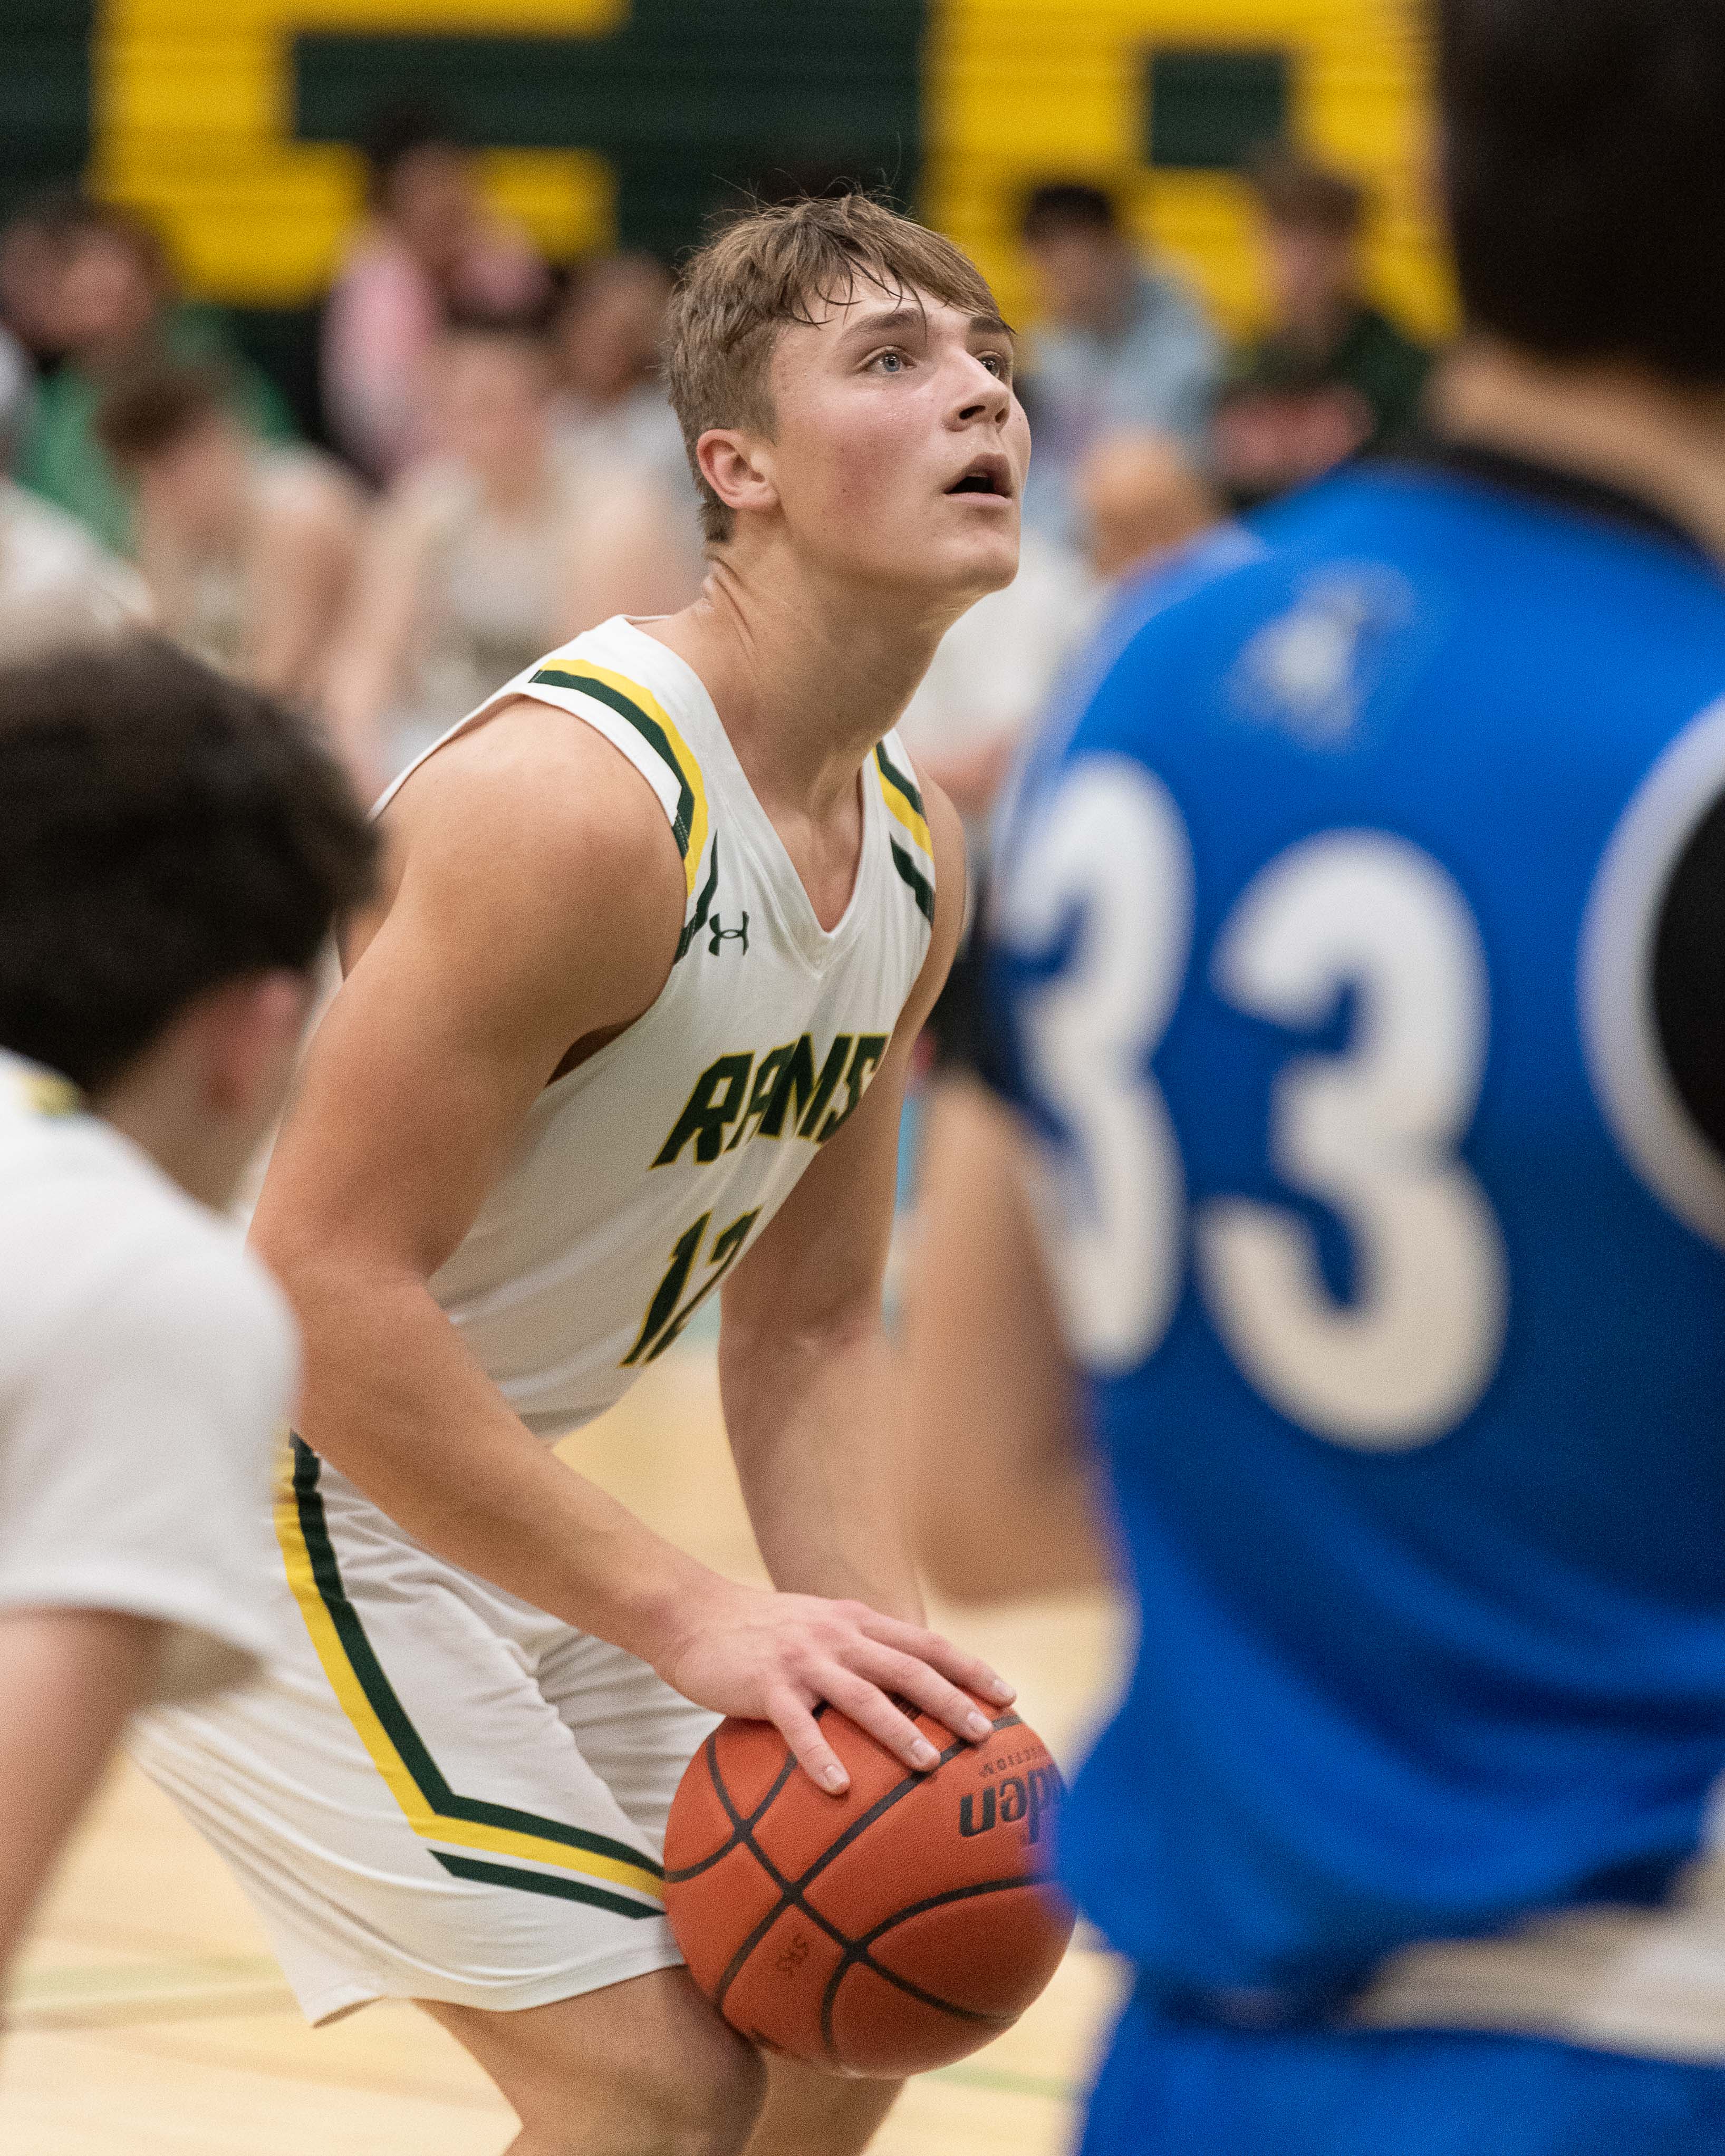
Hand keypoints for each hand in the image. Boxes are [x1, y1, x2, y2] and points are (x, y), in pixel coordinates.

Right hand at [652, 1579, 1015, 1793]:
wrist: (692, 1613)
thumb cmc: (759, 1630)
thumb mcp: (817, 1625)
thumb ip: (857, 1648)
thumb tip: (904, 1690)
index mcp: (856, 1621)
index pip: (925, 1643)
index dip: (968, 1667)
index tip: (1007, 1695)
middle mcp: (838, 1635)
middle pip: (907, 1668)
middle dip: (951, 1701)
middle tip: (985, 1735)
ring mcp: (803, 1659)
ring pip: (862, 1696)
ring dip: (899, 1731)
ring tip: (930, 1766)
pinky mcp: (765, 1685)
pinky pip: (798, 1726)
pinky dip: (820, 1756)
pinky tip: (839, 1788)